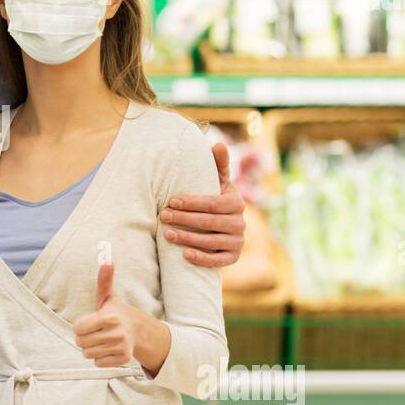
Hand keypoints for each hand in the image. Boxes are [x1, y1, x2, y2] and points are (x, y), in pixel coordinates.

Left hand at [72, 263, 169, 372]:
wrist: (137, 330)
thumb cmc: (115, 312)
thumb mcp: (107, 297)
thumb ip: (104, 281)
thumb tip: (107, 262)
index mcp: (109, 317)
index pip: (77, 329)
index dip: (80, 326)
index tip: (90, 322)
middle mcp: (116, 333)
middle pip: (81, 343)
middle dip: (84, 338)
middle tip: (96, 332)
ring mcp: (121, 347)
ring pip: (88, 354)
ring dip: (91, 348)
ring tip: (101, 340)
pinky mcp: (123, 359)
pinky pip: (98, 363)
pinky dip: (100, 358)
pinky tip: (108, 349)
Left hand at [161, 141, 245, 266]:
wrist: (220, 227)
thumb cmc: (214, 199)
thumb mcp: (217, 181)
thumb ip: (218, 164)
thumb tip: (218, 144)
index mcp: (237, 203)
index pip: (213, 203)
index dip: (192, 202)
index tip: (171, 200)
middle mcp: (241, 223)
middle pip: (210, 222)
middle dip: (184, 219)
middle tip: (163, 216)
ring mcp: (238, 242)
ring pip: (211, 241)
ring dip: (188, 238)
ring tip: (167, 234)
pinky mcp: (233, 258)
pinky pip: (218, 261)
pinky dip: (202, 258)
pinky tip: (184, 254)